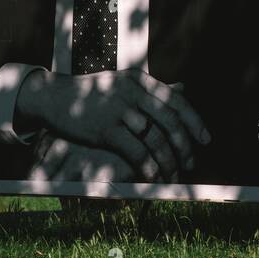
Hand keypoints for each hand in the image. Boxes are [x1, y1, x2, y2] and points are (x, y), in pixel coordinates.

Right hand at [15, 69, 208, 181]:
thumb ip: (152, 89)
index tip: (205, 139)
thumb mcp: (124, 84)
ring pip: (155, 138)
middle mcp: (132, 91)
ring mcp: (119, 109)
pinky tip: (154, 178)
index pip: (175, 101)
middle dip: (184, 145)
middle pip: (169, 121)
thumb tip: (183, 88)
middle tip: (191, 162)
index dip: (194, 121)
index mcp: (140, 79)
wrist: (53, 96)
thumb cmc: (92, 93)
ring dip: (168, 161)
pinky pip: (136, 151)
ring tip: (174, 175)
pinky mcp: (105, 128)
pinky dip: (149, 167)